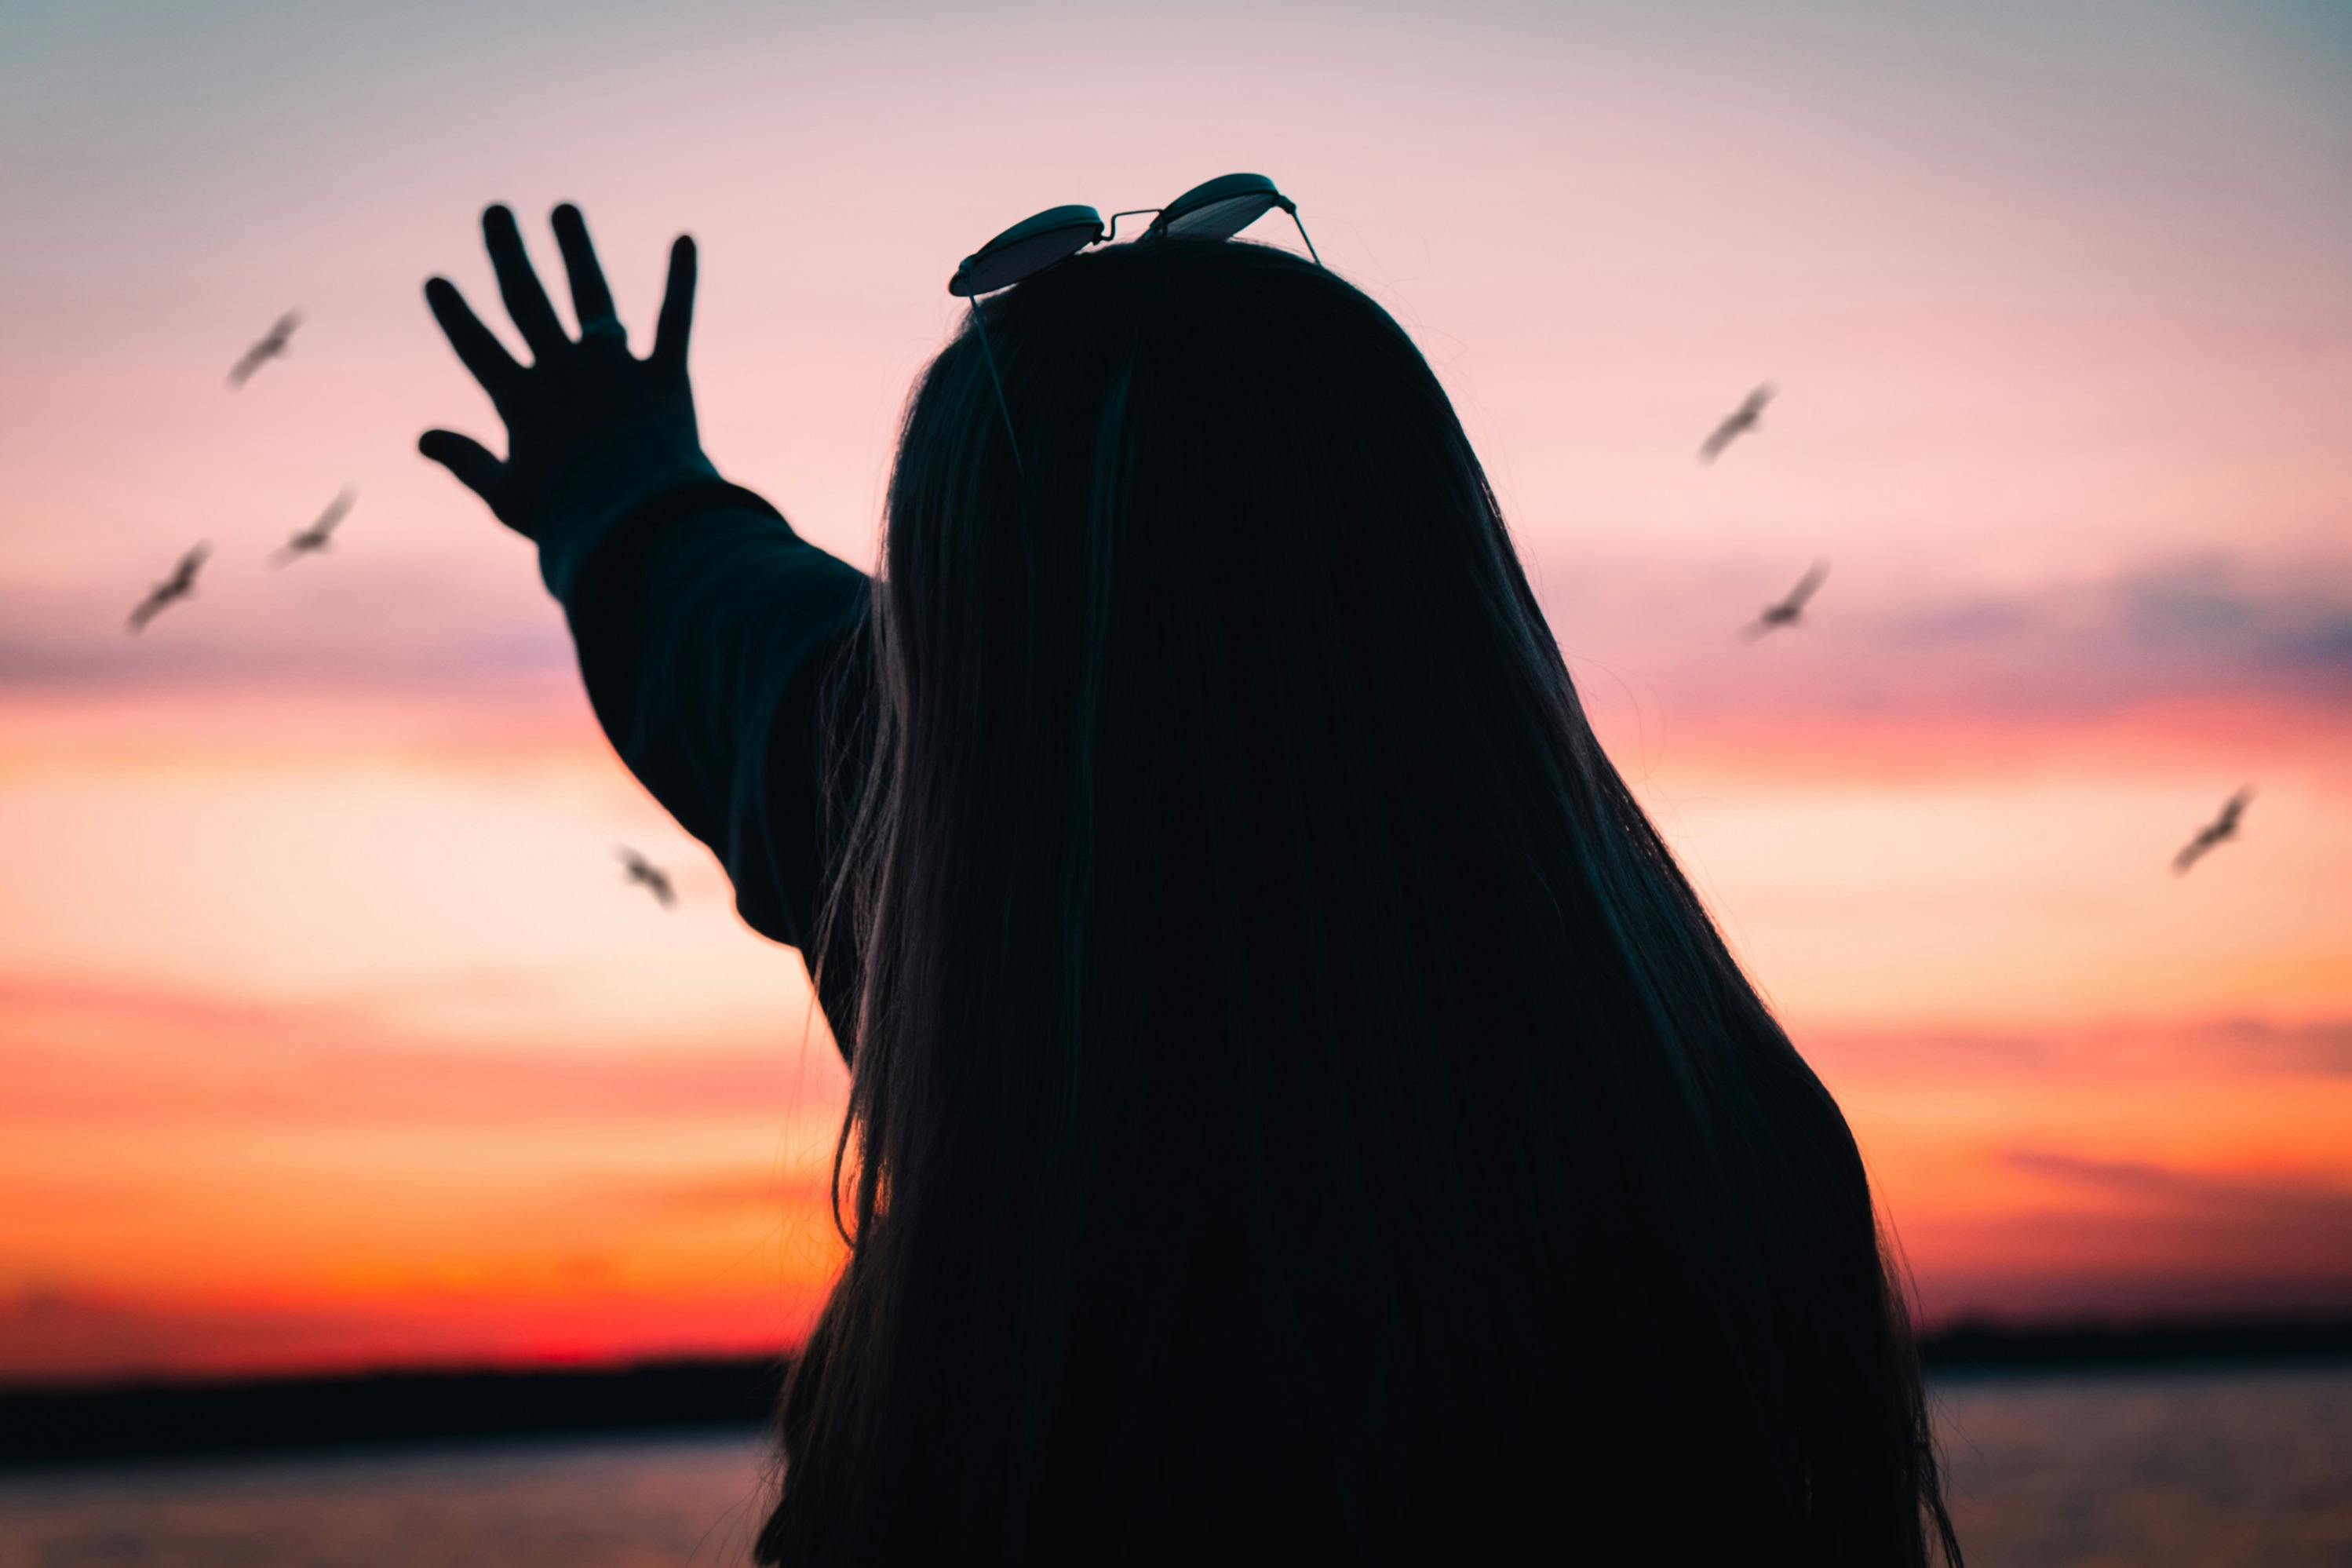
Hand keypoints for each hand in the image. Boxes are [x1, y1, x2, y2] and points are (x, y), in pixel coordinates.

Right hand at [419, 204, 707, 539]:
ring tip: (565, 211)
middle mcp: (563, 370)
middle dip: (508, 253)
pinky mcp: (664, 376)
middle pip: (527, 301)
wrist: (638, 523)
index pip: (477, 346)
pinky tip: (685, 239)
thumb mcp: (505, 497)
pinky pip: (674, 319)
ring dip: (576, 249)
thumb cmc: (568, 521)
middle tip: (496, 210)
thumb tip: (420, 437)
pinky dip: (681, 279)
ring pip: (591, 295)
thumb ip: (466, 462)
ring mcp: (614, 368)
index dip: (455, 314)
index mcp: (520, 400)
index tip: (436, 280)